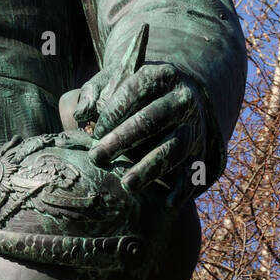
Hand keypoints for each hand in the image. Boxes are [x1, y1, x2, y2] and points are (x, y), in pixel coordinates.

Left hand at [74, 62, 207, 208]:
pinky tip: (166, 204)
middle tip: (97, 157)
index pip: (137, 89)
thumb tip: (80, 113)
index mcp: (161, 75)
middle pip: (153, 119)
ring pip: (173, 147)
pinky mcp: (199, 149)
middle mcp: (182, 98)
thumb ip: (93, 93)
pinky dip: (182, 188)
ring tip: (127, 185)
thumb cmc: (134, 93)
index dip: (115, 110)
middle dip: (124, 139)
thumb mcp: (114, 81)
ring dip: (150, 168)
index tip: (95, 130)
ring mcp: (193, 126)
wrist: (177, 97)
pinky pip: (193, 171)